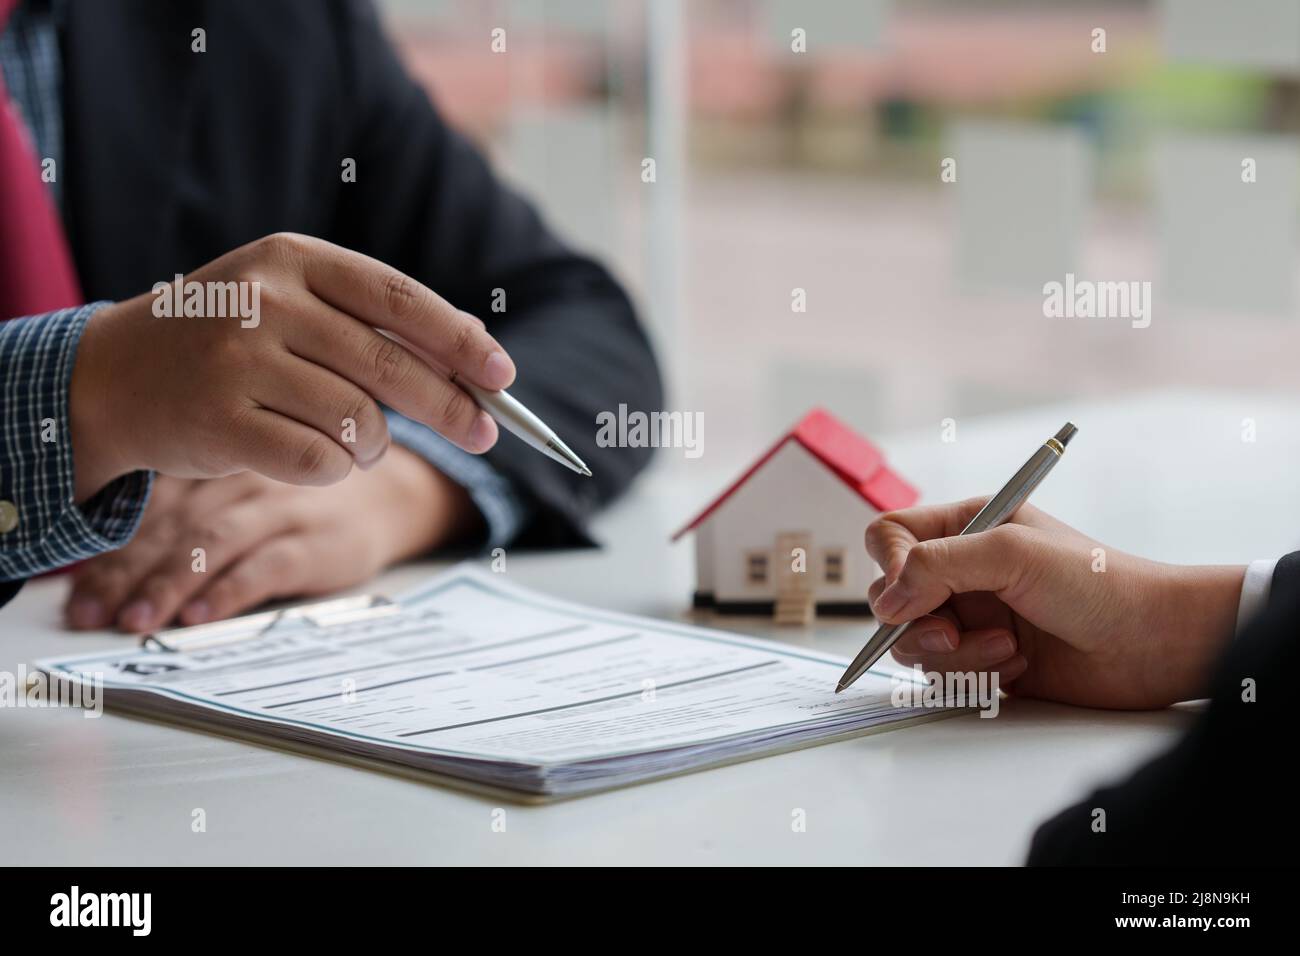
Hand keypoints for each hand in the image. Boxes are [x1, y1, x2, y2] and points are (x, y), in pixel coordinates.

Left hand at [64, 446, 478, 632]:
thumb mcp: (245, 485)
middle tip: (90, 617)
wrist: (394, 490)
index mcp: (217, 467)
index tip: (75, 601)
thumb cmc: (306, 494)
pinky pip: (269, 564)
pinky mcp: (320, 540)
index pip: (150, 512)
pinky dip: (232, 589)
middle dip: (126, 577)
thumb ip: (191, 508)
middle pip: (173, 530)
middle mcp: (243, 480)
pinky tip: (203, 614)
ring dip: (170, 584)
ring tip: (137, 621)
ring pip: (213, 544)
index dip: (108, 557)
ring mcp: (284, 508)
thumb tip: (112, 568)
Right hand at [69, 233, 513, 500]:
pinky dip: (336, 469)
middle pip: (389, 364)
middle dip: (450, 405)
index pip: (398, 299)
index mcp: (292, 259)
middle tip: (483, 433)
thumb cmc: (227, 339)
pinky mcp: (219, 422)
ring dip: (376, 444)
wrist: (114, 376)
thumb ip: (373, 321)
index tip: (502, 374)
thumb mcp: (291, 302)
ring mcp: (237, 361)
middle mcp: (264, 301)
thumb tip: (476, 352)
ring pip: (358, 420)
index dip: (459, 339)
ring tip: (360, 441)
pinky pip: (319, 461)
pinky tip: (321, 458)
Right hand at [864, 499, 1244, 708]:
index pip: (889, 537)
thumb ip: (937, 566)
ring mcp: (971, 617)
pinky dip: (974, 676)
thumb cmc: (1097, 582)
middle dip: (919, 624)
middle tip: (954, 634)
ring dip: (955, 655)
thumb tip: (886, 601)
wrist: (1152, 642)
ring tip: (1005, 649)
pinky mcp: (982, 660)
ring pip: (914, 643)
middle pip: (892, 598)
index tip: (910, 594)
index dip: (890, 566)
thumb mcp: (1011, 553)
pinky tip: (1018, 666)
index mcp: (965, 527)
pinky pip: (944, 676)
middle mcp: (961, 571)